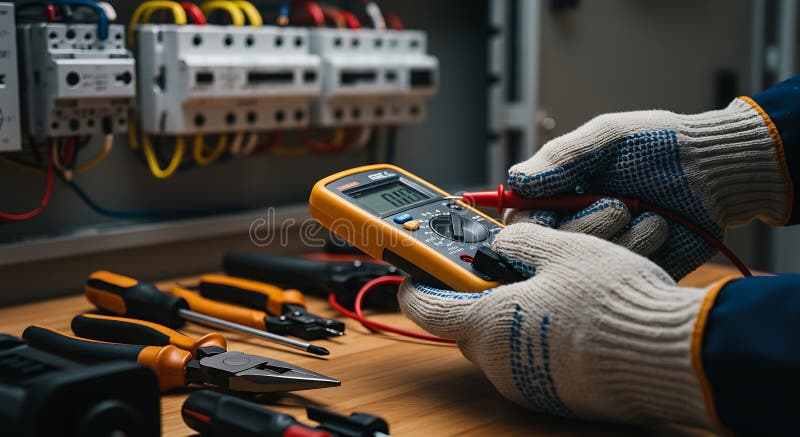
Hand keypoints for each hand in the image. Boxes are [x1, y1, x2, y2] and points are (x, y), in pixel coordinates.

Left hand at [399, 223, 720, 430]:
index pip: (427, 309)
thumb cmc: (611, 304)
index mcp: (487, 326)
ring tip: (552, 288)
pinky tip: (572, 317)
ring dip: (516, 315)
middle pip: (470, 325)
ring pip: (504, 342)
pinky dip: (540, 337)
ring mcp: (528, 386)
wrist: (668, 357)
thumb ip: (518, 245)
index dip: (415, 286)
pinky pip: (532, 361)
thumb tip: (501, 245)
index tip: (412, 274)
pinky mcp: (556, 397)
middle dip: (480, 296)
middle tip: (505, 271)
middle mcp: (500, 364)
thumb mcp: (560, 253)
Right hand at [507, 98, 788, 278]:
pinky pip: (622, 276)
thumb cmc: (662, 144)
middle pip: (551, 250)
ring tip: (650, 211)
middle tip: (617, 205)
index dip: (529, 225)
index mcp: (563, 195)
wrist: (720, 170)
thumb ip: (561, 158)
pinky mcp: (636, 271)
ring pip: (586, 266)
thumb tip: (516, 181)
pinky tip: (663, 227)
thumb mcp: (607, 138)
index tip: (547, 217)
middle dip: (584, 229)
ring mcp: (607, 252)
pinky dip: (641, 251)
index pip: (524, 221)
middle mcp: (579, 226)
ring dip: (618, 237)